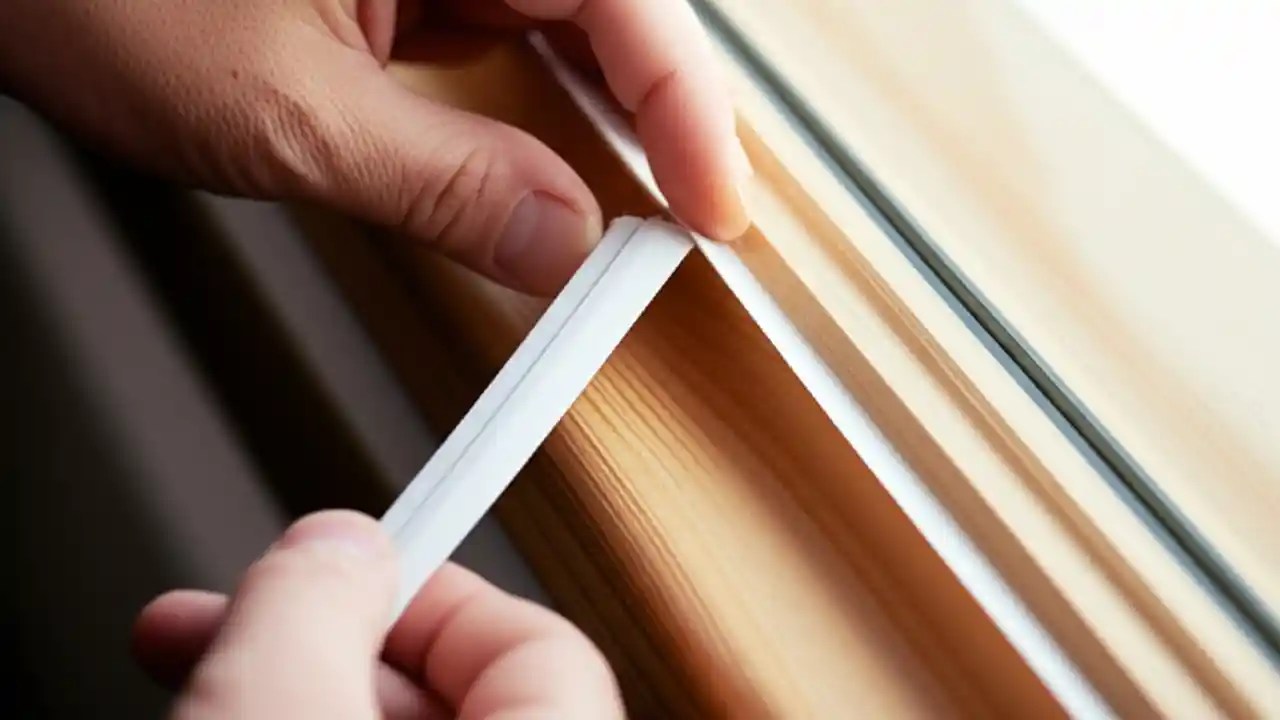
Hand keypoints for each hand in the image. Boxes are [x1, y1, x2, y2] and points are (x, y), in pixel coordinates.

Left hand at [0, 0, 749, 294]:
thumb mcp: (285, 112)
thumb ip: (439, 184)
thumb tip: (556, 242)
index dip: (686, 106)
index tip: (712, 204)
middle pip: (613, 7)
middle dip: (660, 114)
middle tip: (688, 218)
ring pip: (569, 24)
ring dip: (607, 116)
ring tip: (646, 202)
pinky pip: (509, 37)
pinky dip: (540, 109)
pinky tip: (552, 163)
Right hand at [133, 511, 622, 718]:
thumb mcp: (282, 715)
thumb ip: (314, 608)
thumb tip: (338, 546)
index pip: (538, 643)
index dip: (432, 584)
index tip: (359, 561)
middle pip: (453, 698)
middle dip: (325, 646)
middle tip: (222, 627)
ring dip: (292, 700)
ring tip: (192, 682)